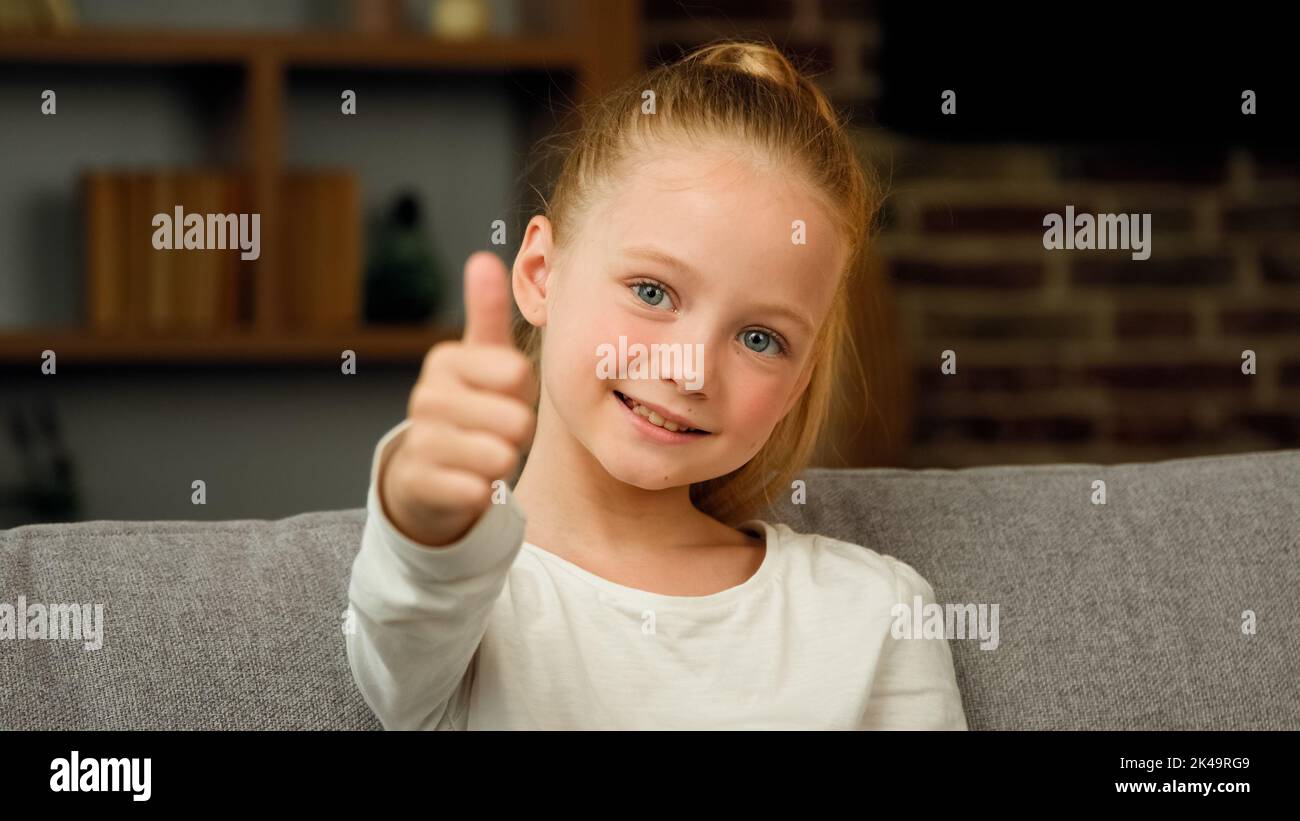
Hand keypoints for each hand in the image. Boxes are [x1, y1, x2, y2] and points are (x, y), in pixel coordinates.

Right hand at [380, 251, 536, 547]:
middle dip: (519, 433)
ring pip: (499, 458)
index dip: (525, 392)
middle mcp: (427, 396)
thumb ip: (487, 312)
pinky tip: (471, 483)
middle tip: (501, 432)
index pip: (516, 372)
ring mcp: (420, 441)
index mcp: (446, 360)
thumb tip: (482, 257)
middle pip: (515, 420)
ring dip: (504, 463)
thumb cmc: (472, 405)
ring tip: (486, 455)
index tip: (507, 393)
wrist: (426, 471)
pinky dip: (484, 493)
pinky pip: (477, 493)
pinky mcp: (418, 484)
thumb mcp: (483, 358)